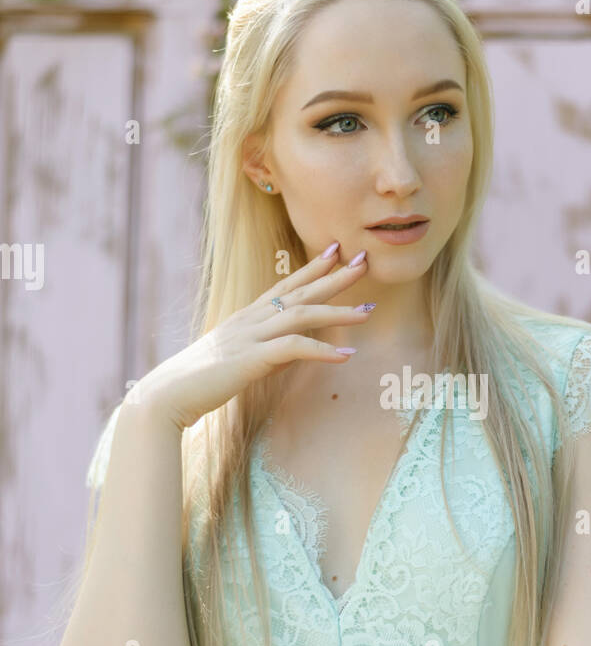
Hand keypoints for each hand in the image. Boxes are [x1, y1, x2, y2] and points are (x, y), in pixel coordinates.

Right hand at [126, 244, 373, 430]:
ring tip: (367, 311)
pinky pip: (292, 348)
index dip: (312, 268)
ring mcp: (249, 336)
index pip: (284, 284)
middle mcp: (250, 319)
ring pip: (301, 315)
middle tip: (364, 261)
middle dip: (334, 276)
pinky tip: (346, 355)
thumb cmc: (200, 381)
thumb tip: (293, 351)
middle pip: (299, 291)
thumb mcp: (239, 359)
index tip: (336, 251)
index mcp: (246, 317)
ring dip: (337, 311)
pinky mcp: (250, 359)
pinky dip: (322, 350)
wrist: (168, 394)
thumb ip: (267, 351)